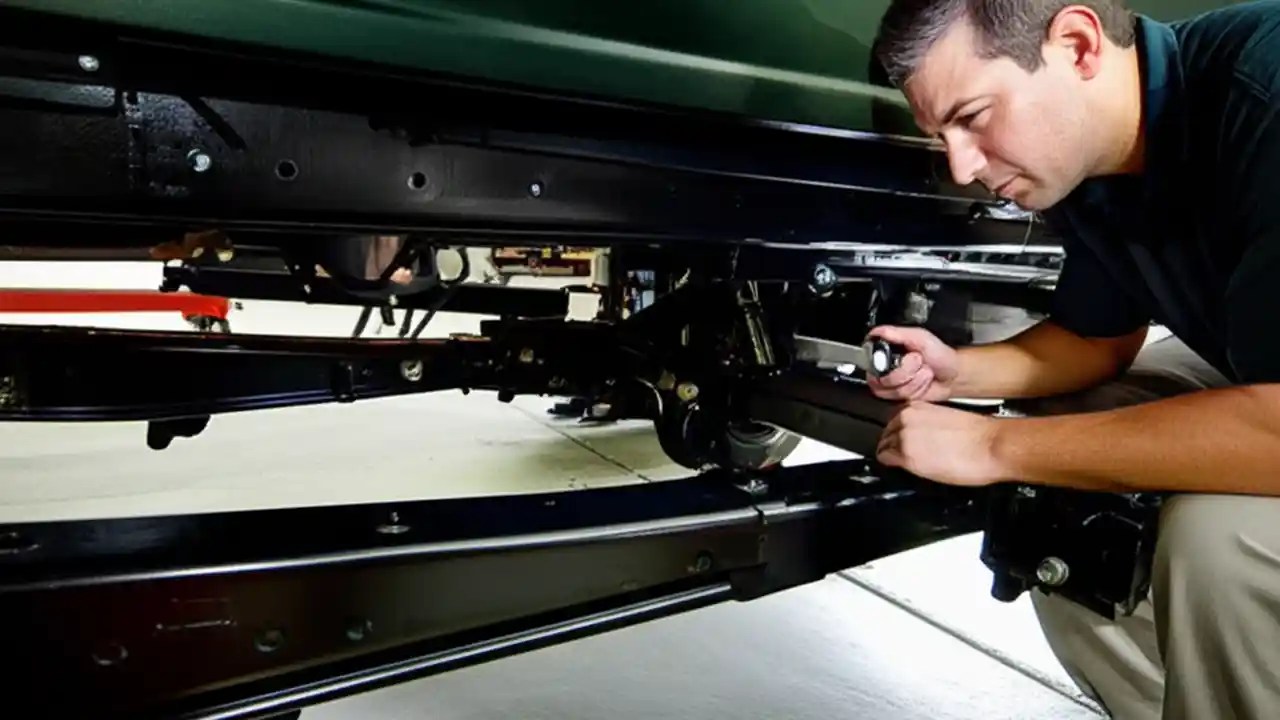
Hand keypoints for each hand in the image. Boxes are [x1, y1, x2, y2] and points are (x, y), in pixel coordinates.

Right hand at [864, 326, 959, 402]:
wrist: (954, 375)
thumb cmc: (940, 355)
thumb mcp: (920, 337)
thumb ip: (897, 333)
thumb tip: (875, 332)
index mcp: (887, 352)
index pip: (871, 361)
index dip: (888, 363)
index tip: (904, 357)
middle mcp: (886, 369)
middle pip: (883, 379)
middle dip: (907, 372)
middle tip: (919, 363)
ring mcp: (892, 385)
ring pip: (893, 390)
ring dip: (914, 381)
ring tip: (923, 373)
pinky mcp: (900, 397)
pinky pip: (901, 398)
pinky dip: (917, 390)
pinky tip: (922, 383)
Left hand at [876, 402, 1008, 486]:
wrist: (992, 445)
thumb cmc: (980, 434)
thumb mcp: (947, 418)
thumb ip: (927, 423)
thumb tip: (922, 434)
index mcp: (917, 406)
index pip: (894, 420)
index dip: (900, 433)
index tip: (907, 440)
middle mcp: (906, 418)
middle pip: (887, 433)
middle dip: (894, 444)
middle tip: (910, 454)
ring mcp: (904, 437)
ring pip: (884, 446)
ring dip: (894, 454)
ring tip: (913, 462)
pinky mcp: (907, 457)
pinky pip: (886, 460)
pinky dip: (894, 464)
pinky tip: (910, 468)